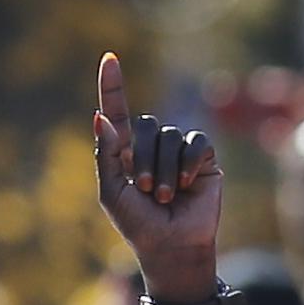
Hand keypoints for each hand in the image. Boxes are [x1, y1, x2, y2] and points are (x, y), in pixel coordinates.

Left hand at [94, 53, 221, 297]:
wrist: (172, 246)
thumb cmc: (138, 225)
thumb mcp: (112, 193)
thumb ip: (107, 155)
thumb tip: (100, 116)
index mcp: (124, 153)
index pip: (118, 113)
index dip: (113, 87)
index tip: (109, 58)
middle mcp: (151, 147)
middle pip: (145, 125)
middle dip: (142, 158)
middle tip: (144, 190)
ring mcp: (178, 149)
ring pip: (169, 137)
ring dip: (164, 171)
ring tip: (164, 197)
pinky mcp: (204, 156)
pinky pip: (195, 142)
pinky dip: (189, 163)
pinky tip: (188, 185)